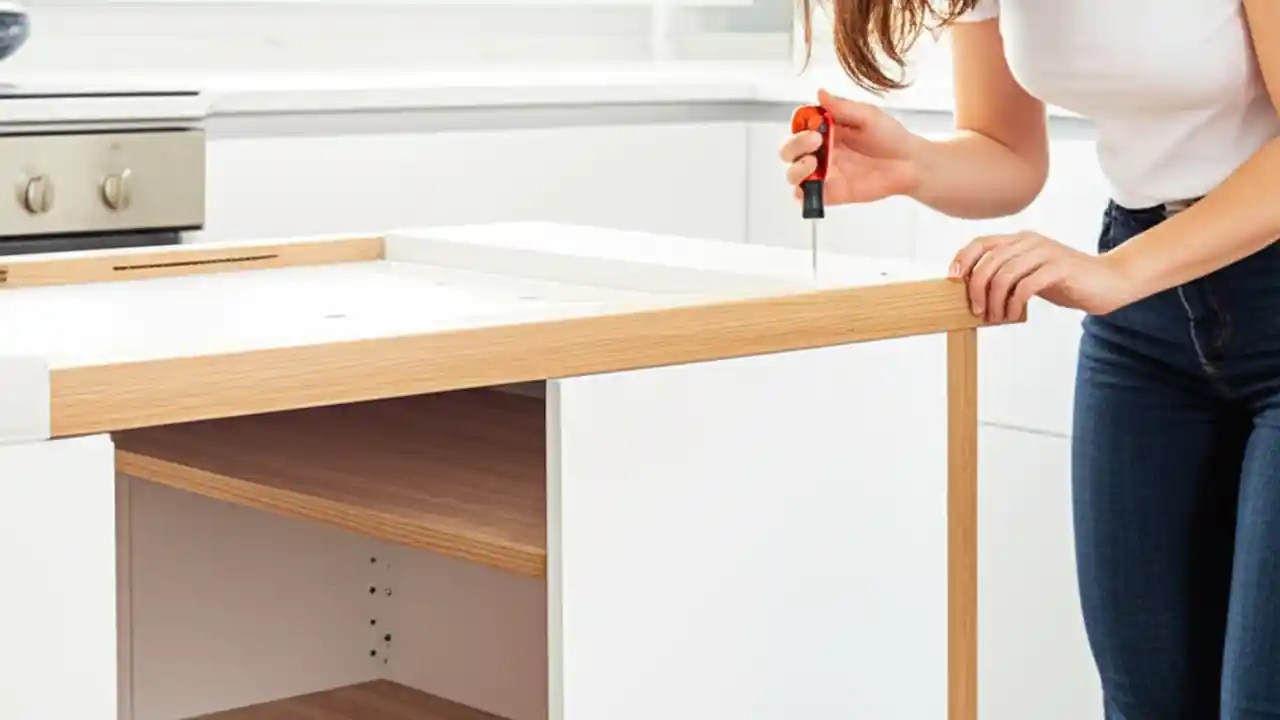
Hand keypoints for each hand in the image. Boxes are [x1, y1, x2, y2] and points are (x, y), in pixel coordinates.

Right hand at [779, 88, 921, 205]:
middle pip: (789, 150)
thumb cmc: (890, 136)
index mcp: (825, 129)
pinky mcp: (830, 193)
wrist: (909, 163)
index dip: (798, 124)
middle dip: (794, 145)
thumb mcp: (867, 115)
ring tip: (813, 162)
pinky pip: (807, 196)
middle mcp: (820, 151)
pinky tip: (812, 186)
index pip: (799, 125)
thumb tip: (820, 93)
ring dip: (795, 168)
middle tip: (815, 140)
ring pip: (793, 173)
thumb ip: (842, 107)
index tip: (812, 123)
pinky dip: (802, 194)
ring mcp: (823, 173)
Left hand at [950, 231, 1136, 321]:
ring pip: (1004, 274)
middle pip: (988, 261)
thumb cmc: (1066, 282)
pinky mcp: (1060, 267)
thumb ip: (1007, 277)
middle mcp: (1030, 241)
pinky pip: (1026, 285)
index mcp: (1019, 240)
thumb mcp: (1030, 276)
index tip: (953, 280)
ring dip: (994, 300)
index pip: (980, 242)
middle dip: (976, 289)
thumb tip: (973, 294)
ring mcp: (1045, 252)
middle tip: (977, 311)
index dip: (962, 259)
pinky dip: (1014, 303)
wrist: (1109, 282)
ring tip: (995, 317)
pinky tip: (1013, 315)